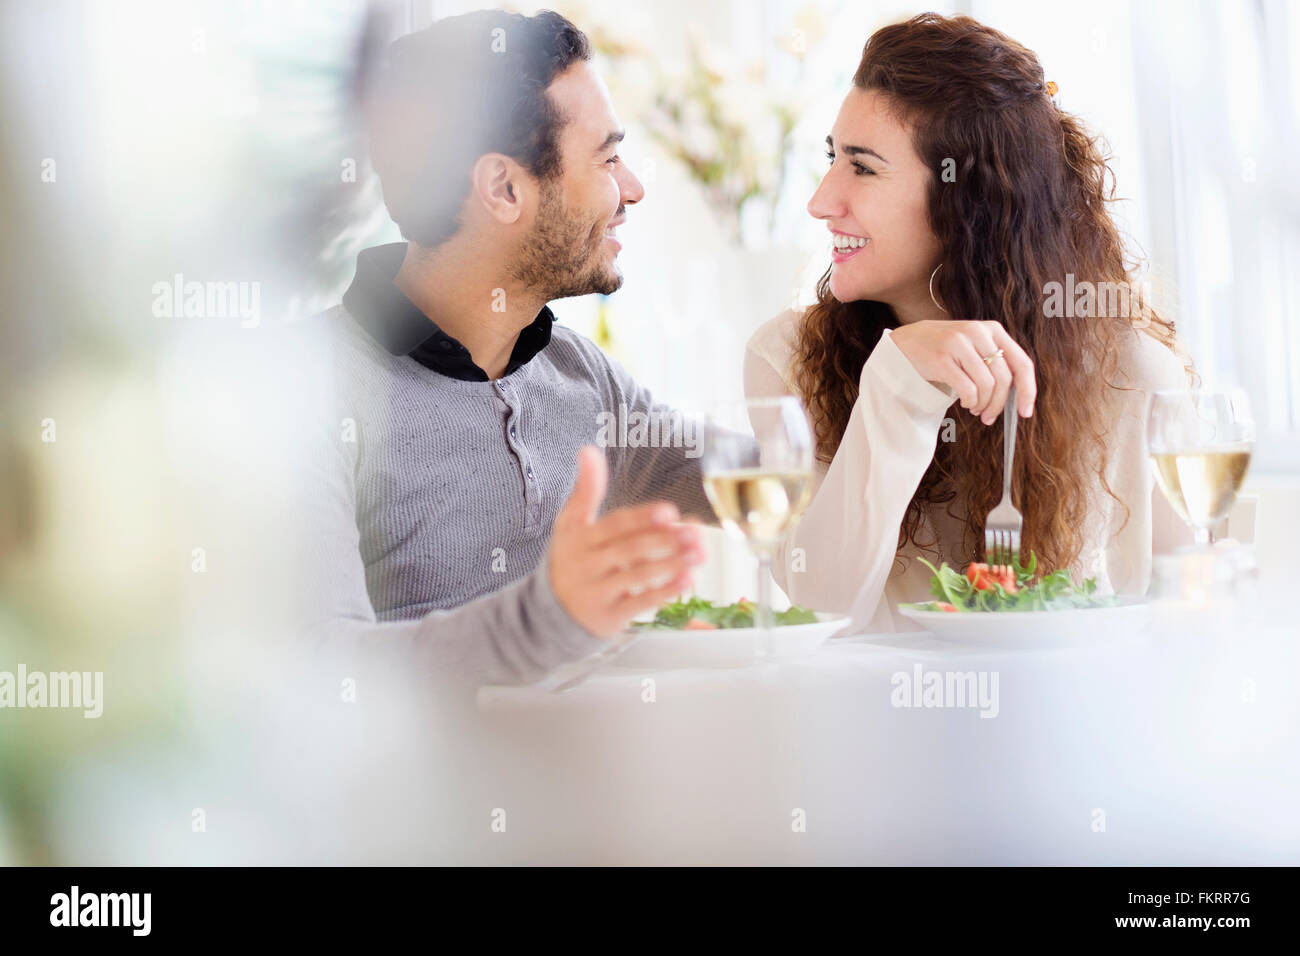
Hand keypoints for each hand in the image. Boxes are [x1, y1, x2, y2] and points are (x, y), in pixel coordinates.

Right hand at [548, 446, 706, 637]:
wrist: (550, 612)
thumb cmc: (571, 560)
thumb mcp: (570, 524)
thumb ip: (586, 490)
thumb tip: (587, 449)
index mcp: (579, 538)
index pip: (614, 525)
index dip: (642, 518)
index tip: (670, 512)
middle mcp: (587, 564)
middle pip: (630, 550)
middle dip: (665, 541)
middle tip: (695, 534)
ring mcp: (597, 592)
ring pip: (637, 576)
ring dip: (671, 565)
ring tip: (699, 555)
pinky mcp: (609, 616)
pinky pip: (639, 603)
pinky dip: (664, 592)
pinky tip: (686, 581)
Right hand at [889, 320, 1036, 423]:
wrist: (905, 342)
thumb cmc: (943, 349)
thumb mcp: (973, 346)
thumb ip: (994, 361)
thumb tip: (1018, 396)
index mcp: (991, 330)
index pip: (1021, 363)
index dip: (1028, 390)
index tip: (1026, 412)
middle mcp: (977, 333)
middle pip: (1004, 378)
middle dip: (999, 404)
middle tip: (989, 417)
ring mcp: (959, 344)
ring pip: (987, 386)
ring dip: (982, 404)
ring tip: (974, 409)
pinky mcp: (942, 359)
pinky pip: (967, 389)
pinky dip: (969, 401)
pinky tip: (964, 402)